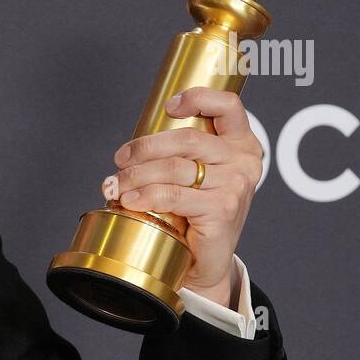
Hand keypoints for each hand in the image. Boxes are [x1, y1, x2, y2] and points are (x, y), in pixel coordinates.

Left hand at [100, 87, 262, 305]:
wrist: (207, 261)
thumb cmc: (195, 214)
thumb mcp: (195, 176)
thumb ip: (177, 154)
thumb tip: (129, 150)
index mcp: (241, 143)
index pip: (228, 105)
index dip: (197, 98)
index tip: (168, 107)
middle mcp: (244, 160)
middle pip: (186, 139)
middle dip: (144, 148)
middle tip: (120, 160)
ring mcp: (235, 185)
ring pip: (173, 168)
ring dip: (135, 175)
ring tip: (115, 185)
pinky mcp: (222, 210)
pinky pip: (173, 195)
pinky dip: (145, 195)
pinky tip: (129, 201)